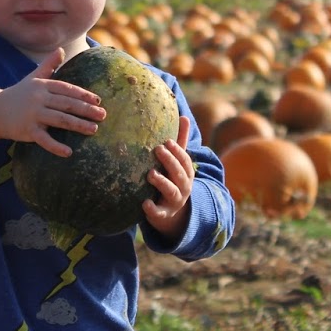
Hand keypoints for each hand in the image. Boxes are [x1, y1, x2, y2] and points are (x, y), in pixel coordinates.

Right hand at [0, 48, 105, 155]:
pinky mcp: (27, 130)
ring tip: (94, 129)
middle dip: (86, 110)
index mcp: (43, 86)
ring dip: (78, 125)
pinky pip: (44, 139)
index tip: (98, 100)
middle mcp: (39, 99)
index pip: (67, 89)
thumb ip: (49, 65)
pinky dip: (56, 147)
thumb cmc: (20, 93)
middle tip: (103, 115)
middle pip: (67, 104)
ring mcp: (33, 115)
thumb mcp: (34, 77)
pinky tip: (68, 152)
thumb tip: (61, 49)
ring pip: (60, 120)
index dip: (83, 94)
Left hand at [141, 117, 194, 240]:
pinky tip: (144, 204)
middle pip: (179, 173)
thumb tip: (184, 116)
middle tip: (158, 149)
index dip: (177, 151)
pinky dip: (152, 209)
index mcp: (186, 173)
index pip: (185, 161)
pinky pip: (159, 212)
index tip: (167, 141)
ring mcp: (174, 201)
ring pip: (171, 191)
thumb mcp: (178, 163)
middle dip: (170, 161)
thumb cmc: (173, 180)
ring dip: (161, 182)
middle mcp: (183, 186)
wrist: (174, 214)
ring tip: (150, 174)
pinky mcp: (163, 214)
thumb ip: (180, 141)